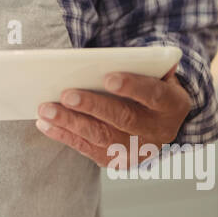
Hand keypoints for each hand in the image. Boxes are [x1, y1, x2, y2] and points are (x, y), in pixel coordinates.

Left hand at [34, 65, 191, 168]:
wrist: (162, 123)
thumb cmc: (151, 89)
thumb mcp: (157, 74)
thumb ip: (145, 64)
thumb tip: (125, 55)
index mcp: (172, 104)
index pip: (153, 94)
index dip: (131, 86)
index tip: (108, 77)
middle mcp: (158, 131)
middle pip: (123, 119)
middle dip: (92, 106)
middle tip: (66, 95)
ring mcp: (138, 150)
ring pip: (102, 137)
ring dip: (71, 123)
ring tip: (46, 110)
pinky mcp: (118, 161)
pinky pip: (88, 149)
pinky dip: (65, 136)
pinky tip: (46, 124)